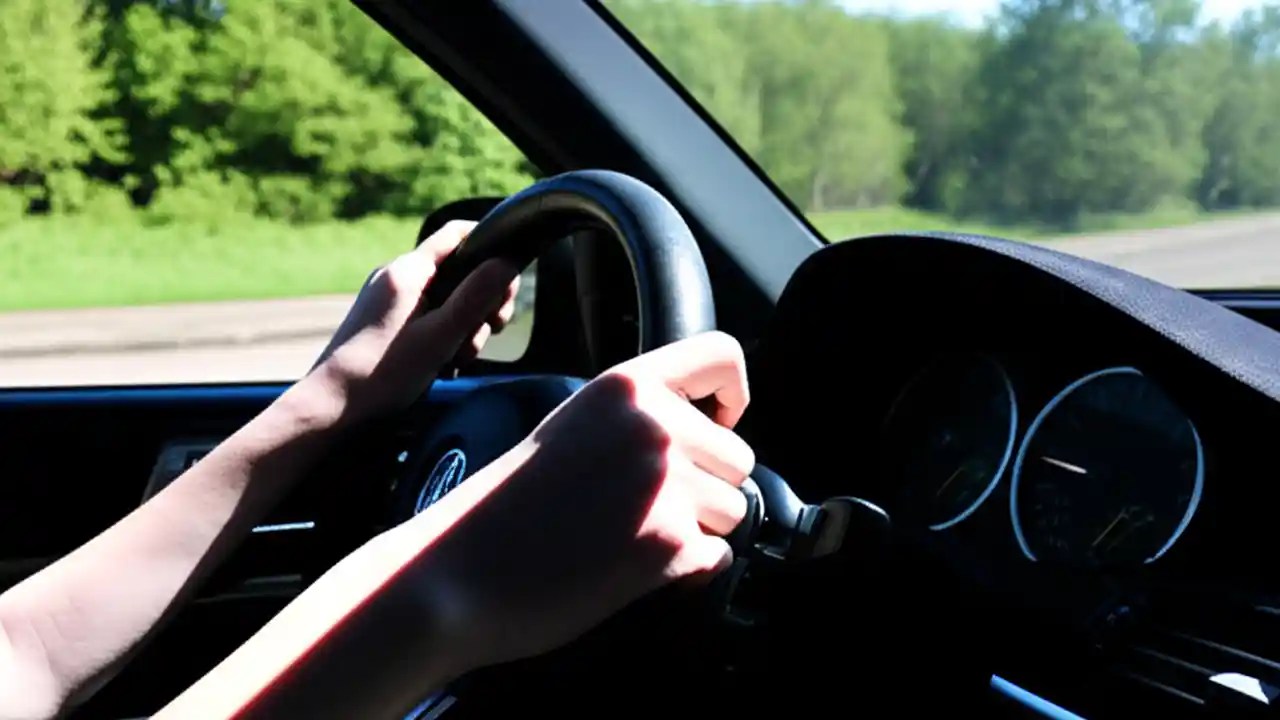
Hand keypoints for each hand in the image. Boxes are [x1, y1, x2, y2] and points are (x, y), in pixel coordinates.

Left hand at [308, 221, 519, 423]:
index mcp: (407, 271)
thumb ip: (476, 297)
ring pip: (446, 298)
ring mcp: (388, 298)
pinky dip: (443, 335)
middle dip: (482, 300)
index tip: (509, 279)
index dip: (491, 245)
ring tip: (457, 359)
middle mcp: (395, 276)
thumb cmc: (383, 374)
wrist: (331, 407)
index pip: (458, 233)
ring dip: (464, 326)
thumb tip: (508, 263)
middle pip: (458, 270)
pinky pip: (428, 315)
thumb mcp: (440, 336)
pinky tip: (442, 363)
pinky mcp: (384, 320)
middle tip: (492, 330)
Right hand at [409, 331, 753, 671]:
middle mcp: (655, 426)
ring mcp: (668, 486)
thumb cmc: (505, 507)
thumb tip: (703, 431)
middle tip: (643, 506)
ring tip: (629, 536)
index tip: (717, 422)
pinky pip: (719, 556)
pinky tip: (631, 567)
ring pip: (734, 510)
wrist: (457, 572)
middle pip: (738, 456)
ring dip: (697, 529)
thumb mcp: (571, 425)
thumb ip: (635, 416)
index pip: (723, 356)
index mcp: (626, 386)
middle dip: (707, 486)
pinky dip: (687, 570)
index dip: (732, 394)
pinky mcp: (671, 546)